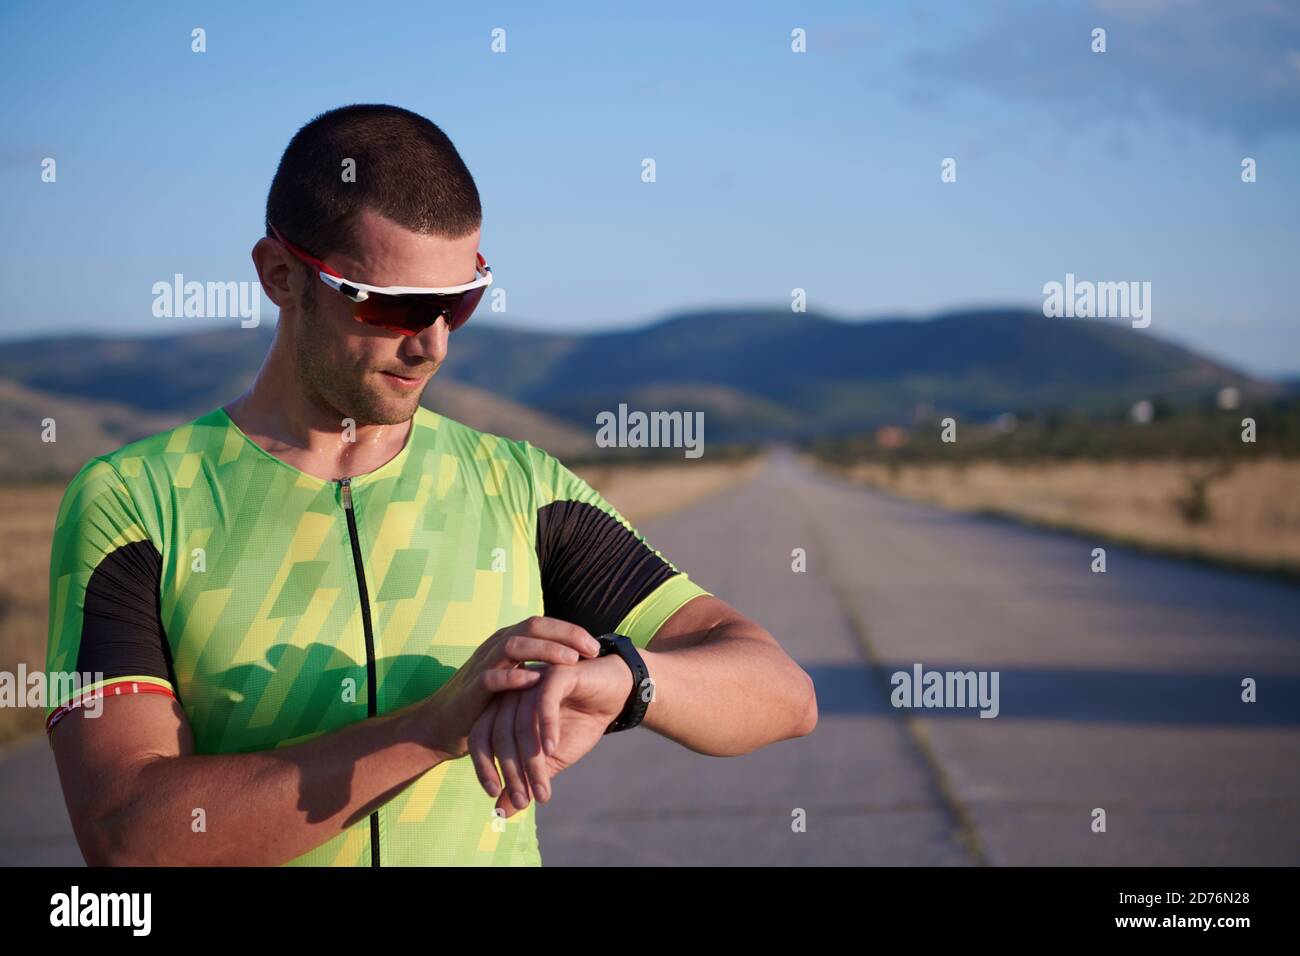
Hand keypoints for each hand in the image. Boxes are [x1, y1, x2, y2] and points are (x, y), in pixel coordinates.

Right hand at [422, 617, 601, 760]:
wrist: (441, 724)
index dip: (570, 631)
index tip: (596, 647)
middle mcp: (495, 647)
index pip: (541, 624)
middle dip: (565, 635)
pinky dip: (514, 677)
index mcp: (507, 643)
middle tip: (592, 650)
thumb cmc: (485, 702)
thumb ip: (535, 666)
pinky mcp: (471, 690)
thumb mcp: (513, 678)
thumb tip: (573, 662)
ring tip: (571, 660)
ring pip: (513, 645)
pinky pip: (491, 678)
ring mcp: (482, 666)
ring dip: (545, 650)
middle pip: (532, 626)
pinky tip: (537, 680)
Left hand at [468, 654, 634, 816]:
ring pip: (522, 725)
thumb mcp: (551, 758)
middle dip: (511, 773)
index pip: (481, 738)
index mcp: (503, 709)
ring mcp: (533, 679)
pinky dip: (546, 728)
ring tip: (542, 790)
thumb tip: (502, 812)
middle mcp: (512, 692)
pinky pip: (544, 702)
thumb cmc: (579, 721)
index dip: (484, 768)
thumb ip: (526, 778)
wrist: (616, 692)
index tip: (495, 795)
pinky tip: (552, 750)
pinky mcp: (557, 673)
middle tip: (524, 801)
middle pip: (500, 735)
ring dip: (531, 762)